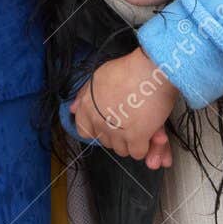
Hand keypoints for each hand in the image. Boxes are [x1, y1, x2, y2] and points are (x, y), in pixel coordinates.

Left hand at [69, 48, 177, 169]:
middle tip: (129, 121)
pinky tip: (149, 133)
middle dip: (117, 135)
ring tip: (140, 125)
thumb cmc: (127, 70)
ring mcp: (117, 132)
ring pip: (122, 150)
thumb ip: (84, 95)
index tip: (108, 123)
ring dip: (131, 142)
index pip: (84, 131)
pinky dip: (145, 146)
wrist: (150, 70)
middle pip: (106, 142)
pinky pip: (137, 153)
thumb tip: (72, 109)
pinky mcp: (136, 138)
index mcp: (87, 107)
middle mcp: (99, 122)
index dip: (97, 128)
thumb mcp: (98, 78)